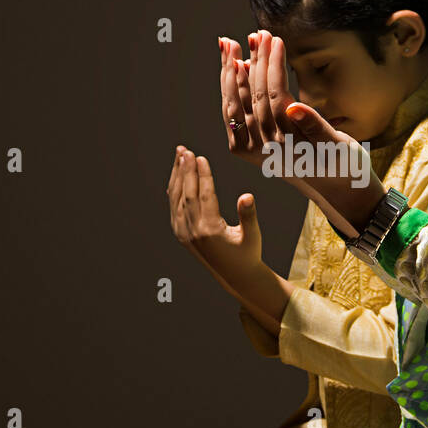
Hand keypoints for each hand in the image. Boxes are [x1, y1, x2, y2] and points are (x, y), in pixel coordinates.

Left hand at [167, 145, 265, 286]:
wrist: (235, 276)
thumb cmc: (248, 253)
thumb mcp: (252, 235)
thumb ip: (248, 215)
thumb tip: (247, 196)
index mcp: (210, 231)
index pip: (204, 196)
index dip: (203, 175)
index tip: (201, 157)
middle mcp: (193, 231)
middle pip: (186, 194)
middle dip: (186, 170)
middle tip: (186, 150)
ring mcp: (184, 233)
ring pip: (177, 198)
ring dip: (178, 175)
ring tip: (180, 154)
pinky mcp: (180, 233)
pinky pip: (174, 206)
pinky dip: (175, 188)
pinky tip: (177, 174)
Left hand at [221, 30, 385, 236]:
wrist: (339, 192)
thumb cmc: (346, 165)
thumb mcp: (341, 147)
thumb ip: (317, 126)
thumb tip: (295, 108)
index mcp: (290, 145)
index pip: (274, 96)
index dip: (273, 66)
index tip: (275, 39)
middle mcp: (267, 149)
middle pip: (254, 97)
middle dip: (254, 62)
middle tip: (256, 34)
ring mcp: (255, 151)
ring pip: (237, 105)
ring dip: (232, 73)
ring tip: (230, 45)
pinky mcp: (250, 151)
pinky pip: (234, 117)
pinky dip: (230, 92)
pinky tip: (232, 72)